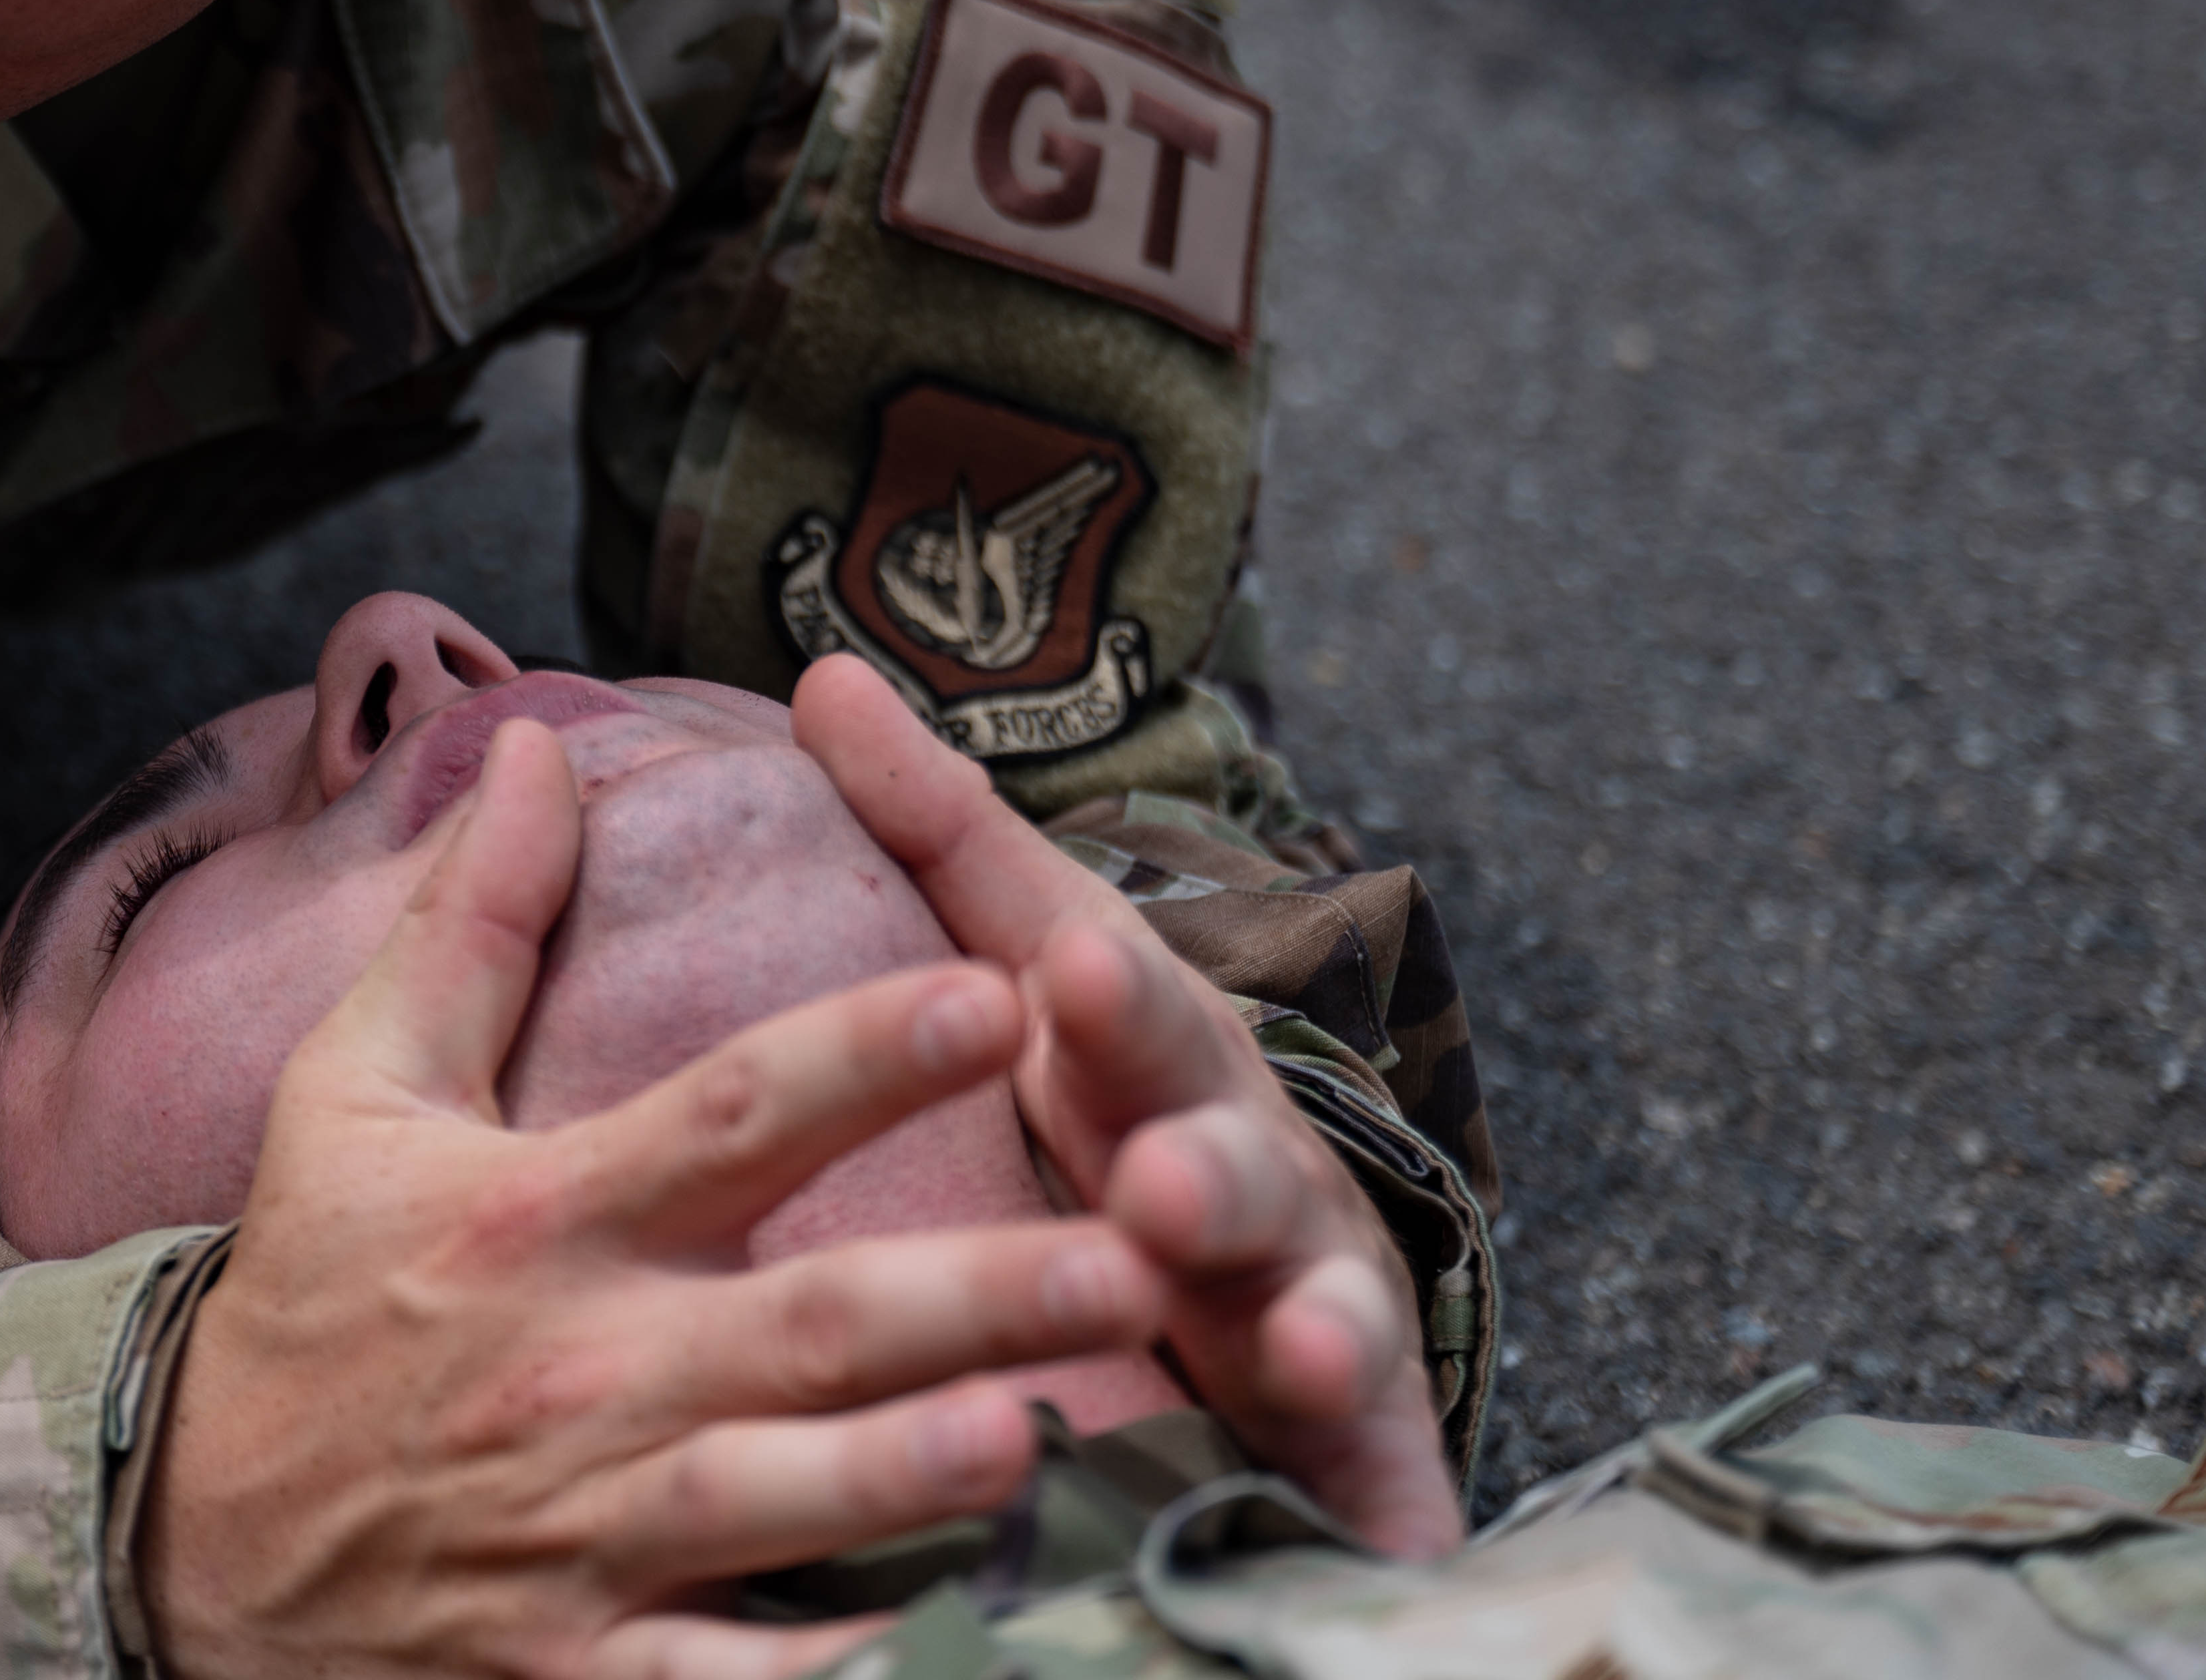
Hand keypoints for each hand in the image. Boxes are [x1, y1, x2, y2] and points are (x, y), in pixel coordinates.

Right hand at [146, 718, 1173, 1679]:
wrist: (186, 1535)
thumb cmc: (310, 1292)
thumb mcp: (356, 1088)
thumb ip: (472, 922)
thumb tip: (542, 743)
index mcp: (544, 1214)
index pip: (731, 1113)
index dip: (861, 1053)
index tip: (995, 993)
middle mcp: (583, 1370)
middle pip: (809, 1321)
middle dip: (972, 1292)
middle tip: (1132, 1252)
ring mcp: (592, 1535)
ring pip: (788, 1504)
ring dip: (920, 1477)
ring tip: (1052, 1438)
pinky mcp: (587, 1674)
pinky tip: (965, 1661)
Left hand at [789, 655, 1464, 1558]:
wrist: (1255, 1293)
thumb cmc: (1119, 1109)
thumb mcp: (1030, 976)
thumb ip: (942, 839)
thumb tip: (823, 673)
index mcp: (1151, 1067)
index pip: (1125, 1017)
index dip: (1104, 998)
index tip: (1063, 973)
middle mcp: (1244, 1180)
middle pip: (1231, 1166)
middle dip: (1205, 1169)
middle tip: (1157, 1182)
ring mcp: (1310, 1312)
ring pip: (1319, 1314)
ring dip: (1306, 1327)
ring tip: (1288, 1349)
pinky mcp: (1354, 1457)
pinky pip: (1368, 1480)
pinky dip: (1382, 1501)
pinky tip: (1381, 1532)